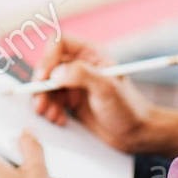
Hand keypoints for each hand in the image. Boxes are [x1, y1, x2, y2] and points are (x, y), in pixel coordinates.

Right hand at [32, 33, 158, 154]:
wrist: (136, 134)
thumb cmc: (128, 108)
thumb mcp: (106, 88)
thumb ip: (80, 75)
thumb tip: (55, 73)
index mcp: (90, 54)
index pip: (59, 44)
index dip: (48, 58)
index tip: (44, 77)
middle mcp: (80, 65)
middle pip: (48, 66)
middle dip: (42, 85)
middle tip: (40, 103)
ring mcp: (75, 83)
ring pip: (47, 85)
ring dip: (44, 100)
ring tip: (51, 115)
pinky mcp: (72, 101)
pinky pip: (51, 100)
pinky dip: (50, 110)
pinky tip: (59, 119)